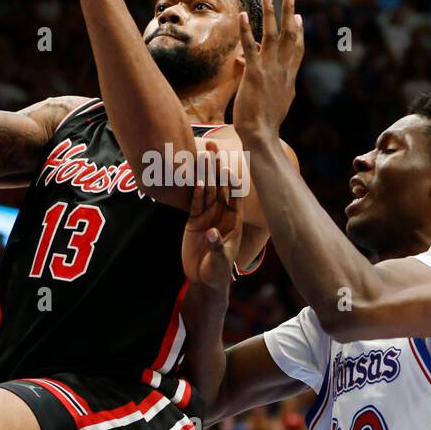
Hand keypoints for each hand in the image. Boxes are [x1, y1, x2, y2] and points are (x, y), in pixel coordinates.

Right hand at [182, 142, 242, 287]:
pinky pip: (195, 203)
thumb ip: (217, 247)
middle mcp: (222, 215)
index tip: (229, 170)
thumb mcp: (220, 262)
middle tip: (215, 150)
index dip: (232, 184)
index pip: (235, 198)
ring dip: (206, 174)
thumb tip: (211, 233)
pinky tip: (196, 179)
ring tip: (205, 155)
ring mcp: (208, 216)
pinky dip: (195, 192)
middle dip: (218, 169)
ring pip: (207, 191)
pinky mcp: (194, 221)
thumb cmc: (217, 272)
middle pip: (221, 188)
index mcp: (234, 222)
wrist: (203, 279)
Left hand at [233, 0, 303, 139]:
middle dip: (289, 13)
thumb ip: (274, 83)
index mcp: (289, 76)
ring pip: (272, 36)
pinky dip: (246, 30)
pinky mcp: (254, 73)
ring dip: (270, 14)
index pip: (297, 48)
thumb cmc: (267, 122)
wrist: (261, 134)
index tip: (298, 16)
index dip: (298, 31)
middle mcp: (282, 70)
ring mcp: (269, 70)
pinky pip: (249, 47)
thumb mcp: (277, 100)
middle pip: (290, 35)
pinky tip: (242, 15)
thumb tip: (265, 72)